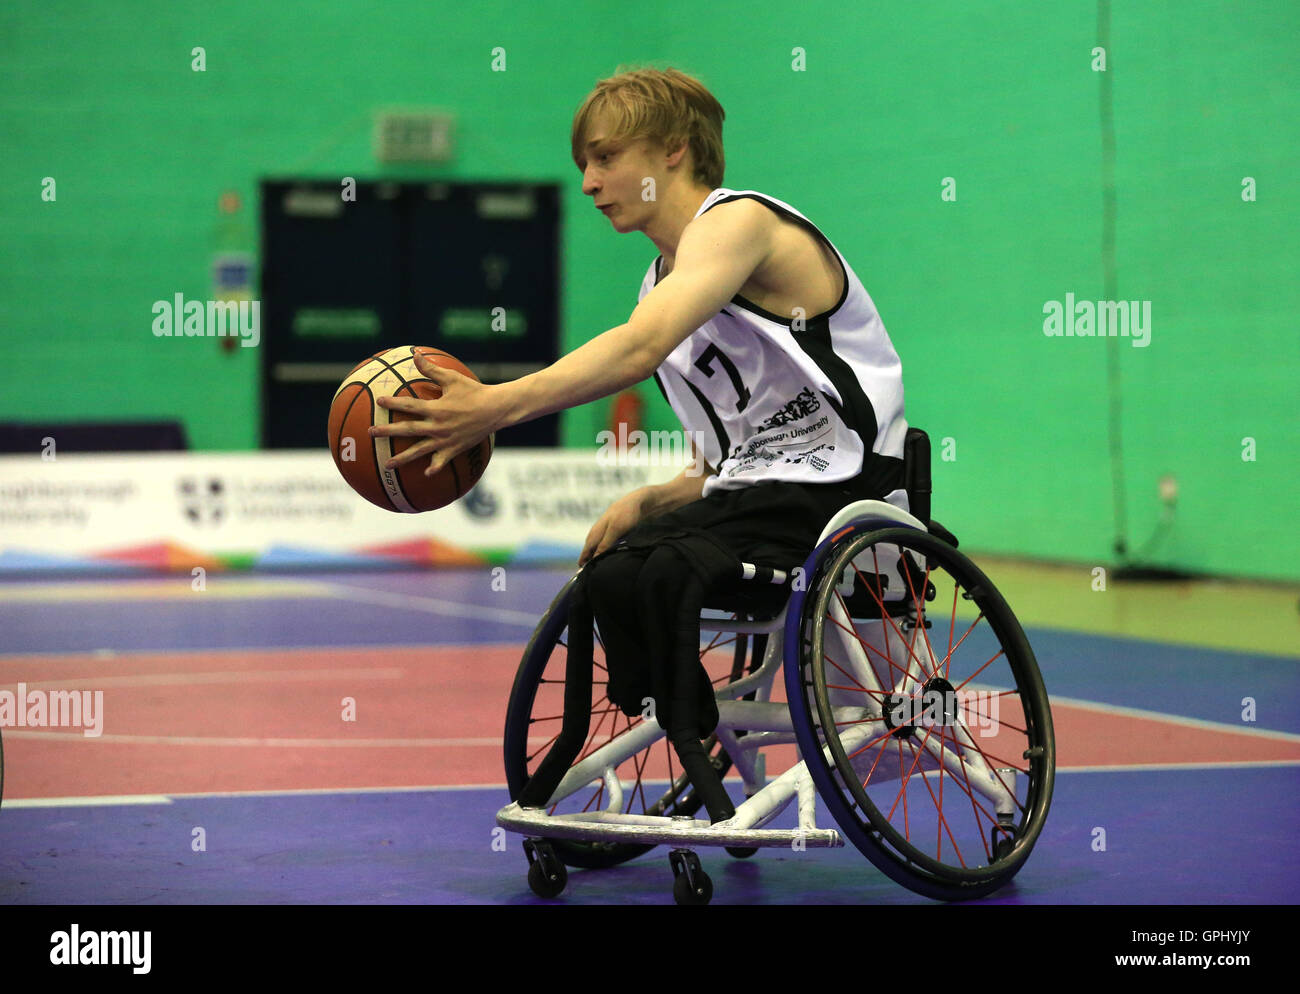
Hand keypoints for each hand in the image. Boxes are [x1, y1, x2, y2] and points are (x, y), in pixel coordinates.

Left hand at [370, 351, 504, 476]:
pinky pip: (442, 461)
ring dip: (402, 458)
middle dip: (387, 432)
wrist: (496, 409)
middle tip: (371, 433)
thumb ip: (431, 369)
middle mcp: (437, 426)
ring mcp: (445, 440)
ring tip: (387, 464)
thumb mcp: (452, 378)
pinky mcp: (454, 449)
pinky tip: (425, 474)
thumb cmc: (474, 391)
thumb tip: (415, 354)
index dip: (392, 403)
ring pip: (419, 450)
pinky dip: (434, 467)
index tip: (378, 402)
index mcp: (435, 408)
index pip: (409, 406)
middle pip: (407, 430)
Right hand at [579, 487, 650, 565]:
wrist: (637, 501)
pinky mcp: (612, 530)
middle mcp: (598, 531)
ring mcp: (605, 530)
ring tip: (598, 566)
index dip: (583, 560)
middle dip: (588, 559)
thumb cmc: (626, 515)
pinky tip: (608, 554)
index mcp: (596, 532)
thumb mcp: (616, 530)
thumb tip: (595, 558)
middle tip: (589, 572)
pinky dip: (603, 550)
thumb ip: (605, 544)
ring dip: (596, 554)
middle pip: (590, 548)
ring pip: (597, 545)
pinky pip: (604, 543)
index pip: (586, 550)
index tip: (581, 572)